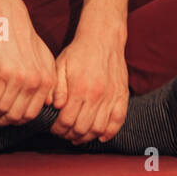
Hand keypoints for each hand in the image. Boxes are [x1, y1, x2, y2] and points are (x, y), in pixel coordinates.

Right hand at [0, 4, 57, 126]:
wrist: (8, 17)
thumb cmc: (24, 37)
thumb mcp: (45, 58)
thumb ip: (50, 81)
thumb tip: (50, 104)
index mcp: (47, 80)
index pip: (32, 114)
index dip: (16, 121)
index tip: (5, 119)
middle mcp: (36, 82)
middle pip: (16, 116)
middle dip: (2, 121)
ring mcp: (19, 78)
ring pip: (3, 110)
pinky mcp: (2, 73)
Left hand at [51, 27, 128, 143]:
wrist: (102, 38)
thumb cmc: (78, 52)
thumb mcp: (61, 65)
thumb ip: (58, 88)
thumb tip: (56, 107)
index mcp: (79, 89)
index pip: (67, 120)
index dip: (58, 129)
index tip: (54, 129)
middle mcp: (96, 96)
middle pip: (82, 128)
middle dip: (70, 135)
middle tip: (64, 134)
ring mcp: (111, 97)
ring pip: (99, 128)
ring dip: (87, 137)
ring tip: (78, 136)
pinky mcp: (122, 96)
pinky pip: (118, 121)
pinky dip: (110, 132)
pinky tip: (100, 136)